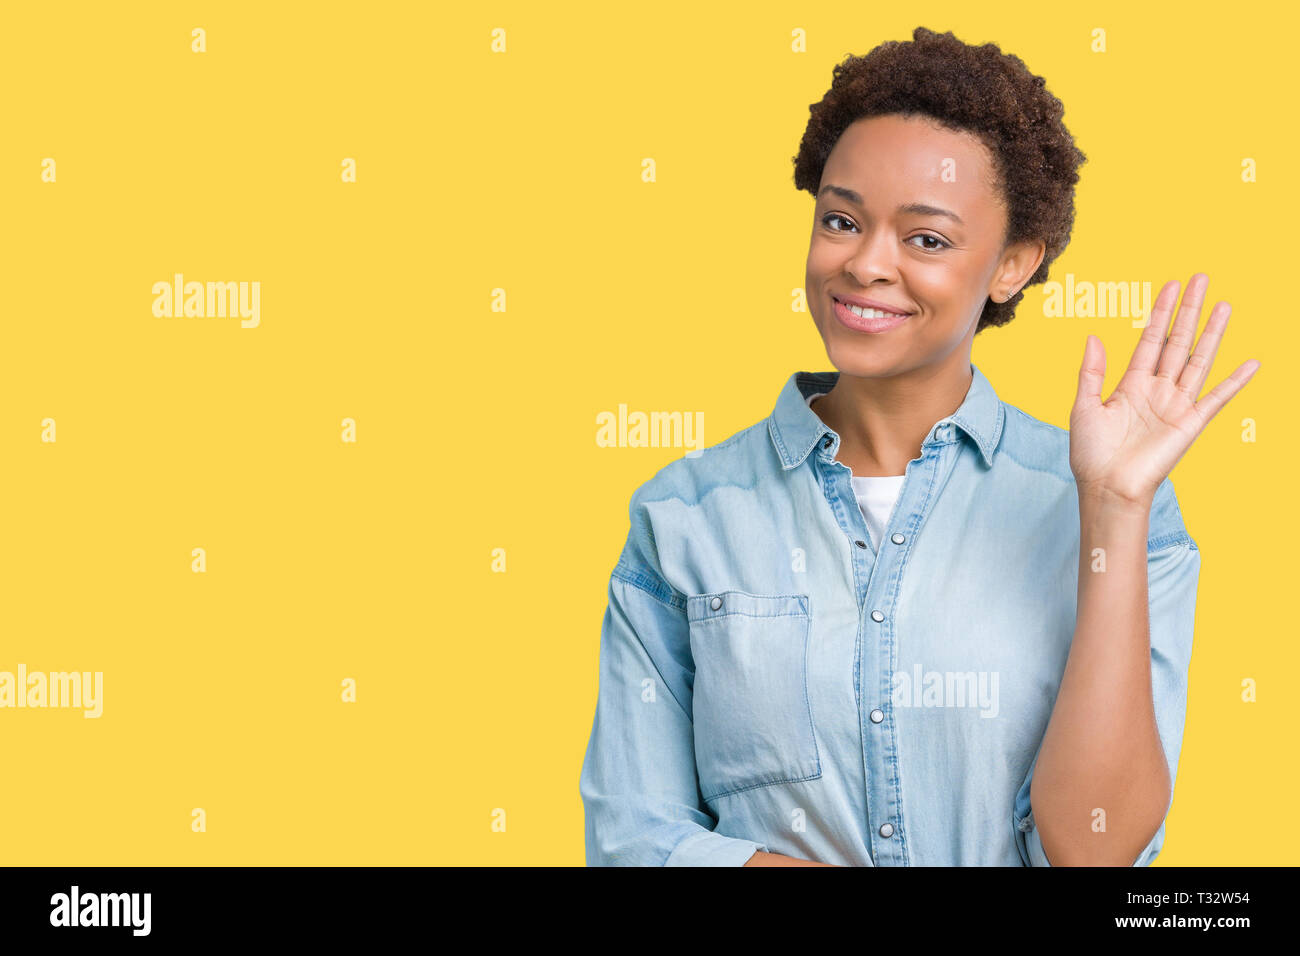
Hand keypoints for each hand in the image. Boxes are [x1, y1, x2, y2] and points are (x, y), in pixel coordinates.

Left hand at [1069, 273, 1259, 505]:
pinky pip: (1217, 398)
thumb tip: (1093, 336)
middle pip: (1177, 342)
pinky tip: (1251, 363)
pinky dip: (1235, 381)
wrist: (1107, 488)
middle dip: (1188, 311)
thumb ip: (1091, 372)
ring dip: (1212, 333)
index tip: (1171, 286)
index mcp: (1131, 384)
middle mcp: (1157, 390)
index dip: (1161, 313)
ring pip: (1198, 360)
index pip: (1150, 340)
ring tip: (1224, 305)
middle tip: (1200, 279)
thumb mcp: (1084, 407)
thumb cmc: (1091, 453)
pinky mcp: (1190, 424)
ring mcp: (1175, 405)